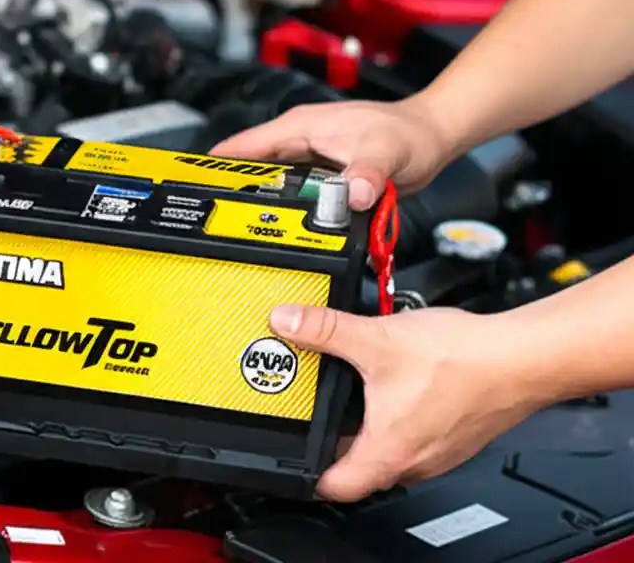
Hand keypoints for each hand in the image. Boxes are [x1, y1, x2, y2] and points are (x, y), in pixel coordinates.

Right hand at [210, 99, 455, 209]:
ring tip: (242, 233)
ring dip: (263, 206)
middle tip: (217, 222)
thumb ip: (366, 174)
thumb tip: (350, 194)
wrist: (432, 136)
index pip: (246, 146)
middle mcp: (299, 143)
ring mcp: (310, 162)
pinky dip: (289, 213)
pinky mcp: (323, 180)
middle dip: (235, 193)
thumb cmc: (408, 132)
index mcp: (300, 128)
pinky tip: (286, 233)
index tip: (193, 185)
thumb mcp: (386, 152)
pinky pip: (297, 198)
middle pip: (253, 170)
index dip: (218, 165)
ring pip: (274, 187)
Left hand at [269, 304, 547, 501]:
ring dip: (369, 426)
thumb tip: (287, 321)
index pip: (333, 487)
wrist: (523, 357)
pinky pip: (415, 436)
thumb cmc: (464, 361)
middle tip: (318, 411)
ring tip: (356, 393)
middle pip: (358, 467)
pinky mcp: (454, 437)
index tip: (293, 453)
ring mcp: (436, 453)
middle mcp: (413, 463)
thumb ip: (324, 330)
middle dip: (335, 439)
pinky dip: (399, 416)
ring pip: (388, 450)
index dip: (306, 473)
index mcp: (387, 453)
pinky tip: (399, 385)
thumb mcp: (377, 339)